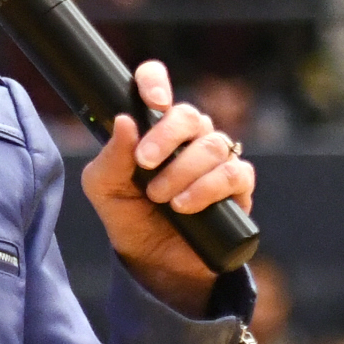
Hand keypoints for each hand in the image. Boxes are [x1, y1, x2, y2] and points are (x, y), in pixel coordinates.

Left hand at [80, 61, 253, 317]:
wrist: (154, 262)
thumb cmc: (129, 217)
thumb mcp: (105, 189)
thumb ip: (111, 157)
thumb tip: (125, 122)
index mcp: (153, 128)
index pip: (156, 86)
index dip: (155, 81)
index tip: (152, 98)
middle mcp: (188, 138)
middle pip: (190, 115)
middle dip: (166, 136)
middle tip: (145, 163)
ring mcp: (216, 160)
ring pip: (213, 144)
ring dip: (183, 171)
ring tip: (161, 198)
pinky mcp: (237, 187)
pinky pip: (234, 173)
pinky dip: (207, 188)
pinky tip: (185, 206)